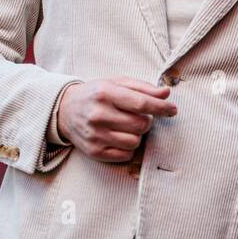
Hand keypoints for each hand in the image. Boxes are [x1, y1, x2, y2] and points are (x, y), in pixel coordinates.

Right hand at [56, 77, 175, 162]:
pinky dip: (128, 148)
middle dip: (146, 121)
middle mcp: (99, 114)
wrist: (65, 110)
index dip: (161, 108)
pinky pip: (126, 155)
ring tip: (126, 126)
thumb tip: (166, 94)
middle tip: (138, 116)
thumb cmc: (96, 94)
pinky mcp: (94, 151)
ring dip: (137, 134)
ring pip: (135, 141)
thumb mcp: (117, 83)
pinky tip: (120, 137)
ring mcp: (95, 135)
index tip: (173, 110)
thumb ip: (143, 88)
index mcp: (105, 93)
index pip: (141, 103)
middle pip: (141, 124)